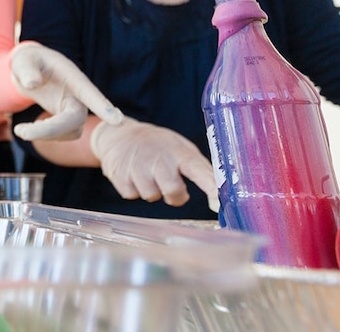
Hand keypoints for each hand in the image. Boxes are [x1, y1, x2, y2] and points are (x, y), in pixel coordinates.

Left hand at [10, 42, 124, 140]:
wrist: (30, 70)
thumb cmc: (29, 62)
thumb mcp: (23, 60)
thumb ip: (27, 69)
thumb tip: (33, 84)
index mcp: (71, 76)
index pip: (89, 91)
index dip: (102, 106)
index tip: (117, 121)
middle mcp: (78, 94)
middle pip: (76, 118)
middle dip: (51, 129)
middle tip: (20, 132)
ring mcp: (75, 108)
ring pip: (71, 131)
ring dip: (45, 135)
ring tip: (21, 129)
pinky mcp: (70, 120)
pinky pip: (64, 135)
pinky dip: (45, 136)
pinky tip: (30, 129)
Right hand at [89, 116, 216, 207]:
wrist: (119, 134)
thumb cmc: (159, 146)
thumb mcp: (181, 149)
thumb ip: (201, 170)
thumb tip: (221, 197)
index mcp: (178, 152)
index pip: (199, 170)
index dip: (210, 188)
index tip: (218, 204)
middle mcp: (158, 158)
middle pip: (173, 191)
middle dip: (175, 196)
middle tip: (173, 188)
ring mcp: (136, 166)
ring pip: (151, 196)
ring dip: (153, 191)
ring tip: (148, 175)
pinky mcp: (118, 174)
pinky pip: (132, 195)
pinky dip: (134, 189)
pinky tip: (133, 175)